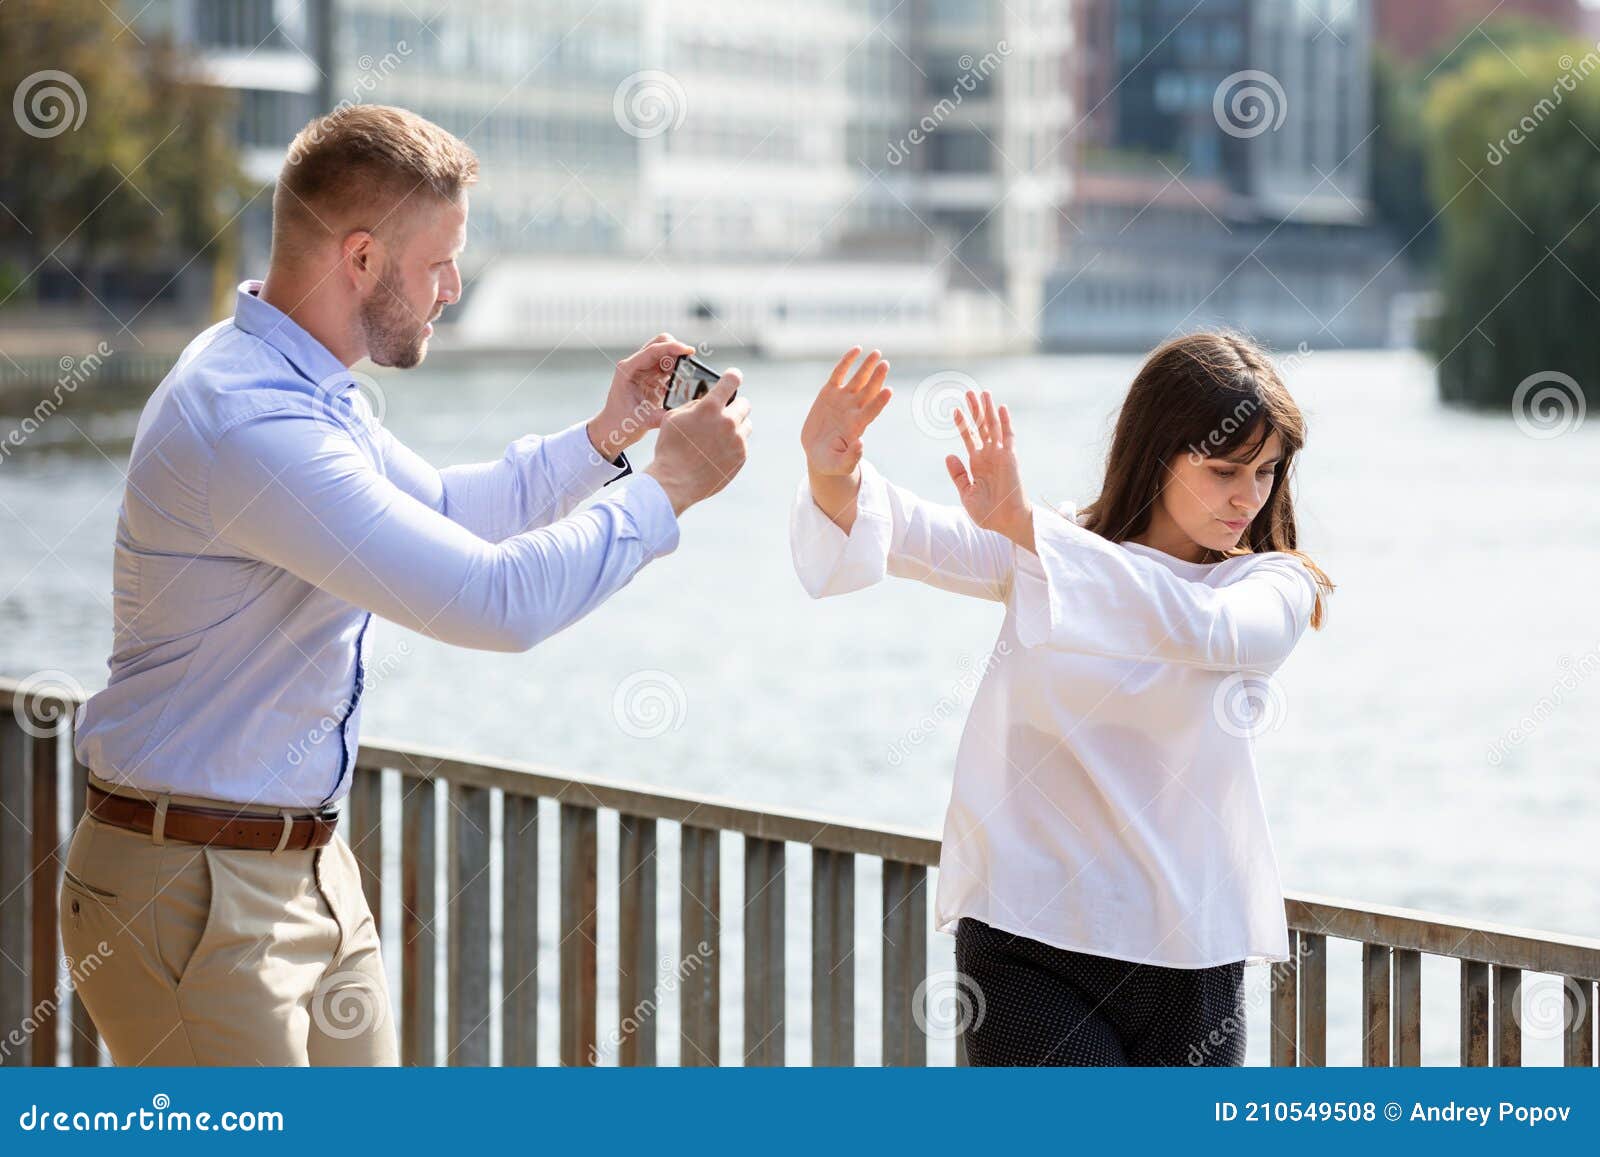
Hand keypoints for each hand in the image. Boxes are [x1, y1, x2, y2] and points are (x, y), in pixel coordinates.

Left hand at [587, 333, 694, 460]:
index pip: (653, 351)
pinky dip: (678, 372)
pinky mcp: (651, 378)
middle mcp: (635, 366)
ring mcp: (644, 370)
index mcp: (628, 370)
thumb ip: (661, 416)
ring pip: (666, 354)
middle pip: (660, 344)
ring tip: (687, 377)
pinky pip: (668, 367)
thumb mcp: (641, 421)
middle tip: (690, 363)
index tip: (689, 350)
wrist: (611, 430)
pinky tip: (681, 385)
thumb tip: (681, 412)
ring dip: (678, 361)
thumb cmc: (619, 424)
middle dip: (676, 349)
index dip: (672, 348)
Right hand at [643, 369, 749, 515]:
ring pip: (746, 424)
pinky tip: (718, 452)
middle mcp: (728, 421)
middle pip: (744, 404)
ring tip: (720, 436)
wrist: (674, 482)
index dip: (733, 376)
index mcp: (710, 407)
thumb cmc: (670, 448)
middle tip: (724, 414)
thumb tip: (706, 400)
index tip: (734, 377)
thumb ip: (694, 405)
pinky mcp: (741, 456)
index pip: (731, 380)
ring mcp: (737, 440)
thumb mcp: (674, 418)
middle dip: (734, 406)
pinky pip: (743, 444)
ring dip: (736, 426)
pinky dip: (734, 445)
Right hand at [800, 346, 892, 477]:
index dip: (879, 401)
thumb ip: (851, 458)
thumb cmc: (830, 462)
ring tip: (876, 353)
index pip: (871, 411)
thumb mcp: (838, 465)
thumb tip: (861, 445)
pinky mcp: (829, 392)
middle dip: (876, 378)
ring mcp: (842, 399)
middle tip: (885, 364)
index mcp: (857, 426)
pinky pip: (839, 373)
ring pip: (858, 379)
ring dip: (867, 367)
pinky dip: (847, 362)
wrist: (817, 452)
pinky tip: (857, 350)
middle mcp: (853, 410)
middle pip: (868, 391)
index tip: (889, 391)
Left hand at [945, 390, 1033, 551]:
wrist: (1005, 522)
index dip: (962, 423)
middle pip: (981, 427)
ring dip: (988, 410)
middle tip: (968, 392)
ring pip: (994, 427)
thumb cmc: (987, 511)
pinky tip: (1001, 408)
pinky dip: (1005, 422)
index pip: (969, 437)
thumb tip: (948, 456)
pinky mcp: (1011, 458)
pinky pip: (1009, 437)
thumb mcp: (966, 493)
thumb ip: (958, 475)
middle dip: (975, 410)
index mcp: (977, 463)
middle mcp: (989, 455)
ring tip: (982, 393)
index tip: (954, 410)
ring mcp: (1000, 455)